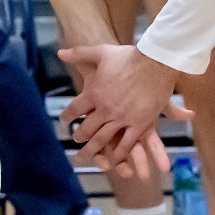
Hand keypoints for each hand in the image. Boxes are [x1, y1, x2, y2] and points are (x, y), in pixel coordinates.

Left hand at [58, 44, 189, 180]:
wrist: (155, 61)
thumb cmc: (128, 56)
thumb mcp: (100, 52)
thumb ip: (79, 54)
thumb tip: (60, 52)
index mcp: (93, 93)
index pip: (74, 109)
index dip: (67, 116)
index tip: (64, 121)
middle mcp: (105, 109)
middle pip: (86, 129)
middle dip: (79, 138)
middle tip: (76, 142)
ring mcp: (122, 118)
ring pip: (102, 141)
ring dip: (93, 152)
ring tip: (85, 158)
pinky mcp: (140, 124)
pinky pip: (127, 144)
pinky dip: (119, 154)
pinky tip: (113, 161)